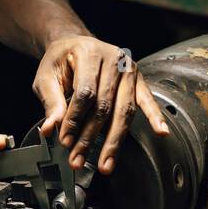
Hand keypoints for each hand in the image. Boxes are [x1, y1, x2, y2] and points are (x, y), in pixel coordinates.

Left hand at [33, 36, 168, 174]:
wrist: (75, 45)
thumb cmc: (61, 61)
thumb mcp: (46, 77)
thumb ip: (50, 101)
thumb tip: (50, 128)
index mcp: (89, 53)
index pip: (85, 92)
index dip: (74, 119)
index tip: (65, 140)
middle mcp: (114, 59)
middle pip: (105, 105)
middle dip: (90, 136)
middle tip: (78, 158)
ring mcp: (129, 69)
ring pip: (124, 109)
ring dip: (114, 140)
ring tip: (106, 164)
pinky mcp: (138, 79)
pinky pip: (147, 100)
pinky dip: (155, 116)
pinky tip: (161, 131)